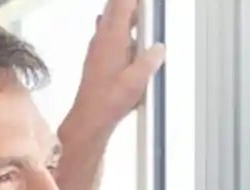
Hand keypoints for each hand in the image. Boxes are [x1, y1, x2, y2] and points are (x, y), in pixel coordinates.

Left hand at [65, 0, 165, 139]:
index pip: (122, 5)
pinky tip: (128, 38)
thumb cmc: (111, 99)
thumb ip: (150, 60)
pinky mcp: (97, 59)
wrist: (90, 117)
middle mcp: (101, 38)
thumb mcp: (138, 80)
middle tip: (144, 8)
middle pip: (113, 9)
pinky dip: (119, 29)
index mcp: (112, 38)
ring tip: (139, 17)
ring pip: (109, 21)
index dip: (133, 1)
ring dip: (123, 15)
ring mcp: (97, 48)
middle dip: (128, 4)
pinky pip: (108, 35)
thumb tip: (158, 47)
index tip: (146, 3)